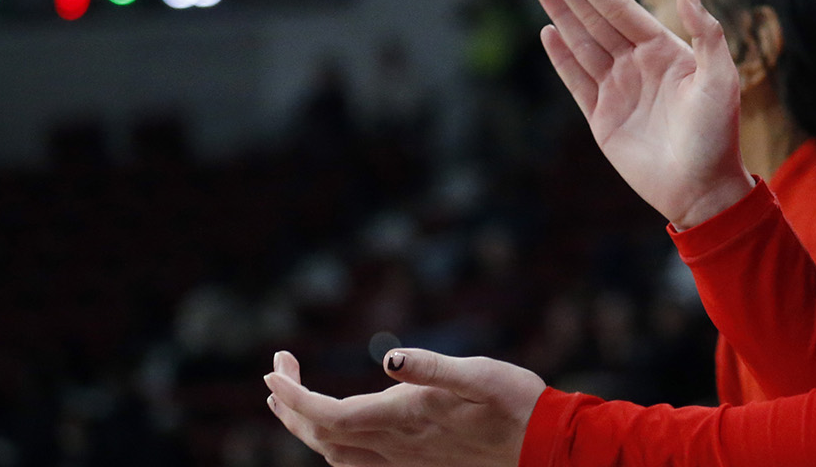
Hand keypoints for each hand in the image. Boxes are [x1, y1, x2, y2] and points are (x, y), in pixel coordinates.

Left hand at [265, 348, 544, 466]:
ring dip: (305, 426)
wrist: (542, 445)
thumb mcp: (479, 373)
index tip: (273, 369)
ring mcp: (404, 458)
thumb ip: (433, 367)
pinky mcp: (415, 463)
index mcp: (404, 417)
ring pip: (335, 453)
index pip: (329, 414)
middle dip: (289, 406)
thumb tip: (391, 359)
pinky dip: (332, 442)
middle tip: (277, 370)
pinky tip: (336, 427)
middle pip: (322, 437)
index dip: (294, 397)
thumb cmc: (515, 403)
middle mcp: (396, 445)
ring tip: (288, 400)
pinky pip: (356, 462)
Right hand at [531, 0, 752, 228]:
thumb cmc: (718, 134)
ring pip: (581, 42)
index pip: (619, 7)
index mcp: (664, 49)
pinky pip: (577, 79)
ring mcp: (618, 88)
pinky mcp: (602, 117)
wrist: (702, 190)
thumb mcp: (720, 79)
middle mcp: (638, 63)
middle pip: (595, 17)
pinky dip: (561, 56)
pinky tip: (547, 31)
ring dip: (559, 13)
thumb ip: (706, 33)